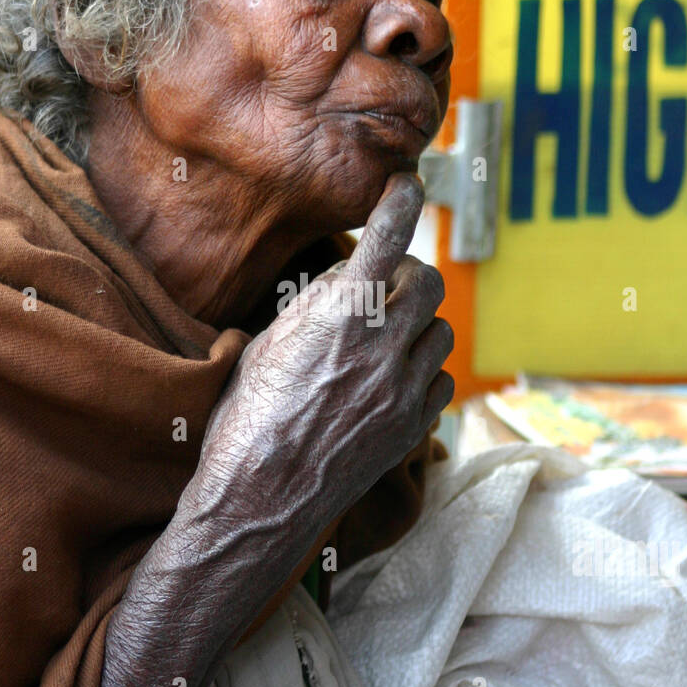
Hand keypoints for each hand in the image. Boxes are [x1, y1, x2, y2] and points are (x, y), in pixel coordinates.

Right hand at [187, 172, 453, 547]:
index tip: (409, 185)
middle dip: (407, 277)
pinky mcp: (412, 426)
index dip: (402, 202)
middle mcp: (381, 347)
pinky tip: (390, 384)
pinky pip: (441, 379)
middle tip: (382, 290)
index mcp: (339, 316)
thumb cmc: (246, 421)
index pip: (386, 237)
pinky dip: (423, 372)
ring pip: (441, 331)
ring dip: (418, 327)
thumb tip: (346, 282)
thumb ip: (315, 307)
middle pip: (428, 282)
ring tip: (383, 344)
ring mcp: (403, 390)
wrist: (259, 501)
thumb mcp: (267, 345)